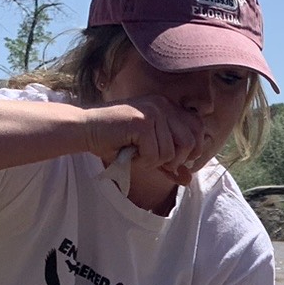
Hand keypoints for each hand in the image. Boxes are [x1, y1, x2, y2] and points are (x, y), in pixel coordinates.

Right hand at [84, 97, 205, 184]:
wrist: (86, 129)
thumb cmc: (115, 140)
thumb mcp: (147, 152)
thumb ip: (168, 163)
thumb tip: (188, 180)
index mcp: (167, 106)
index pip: (197, 127)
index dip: (192, 148)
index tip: (174, 159)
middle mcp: (163, 105)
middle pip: (190, 141)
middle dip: (175, 160)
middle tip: (154, 161)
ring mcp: (153, 112)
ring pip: (171, 152)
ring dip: (153, 162)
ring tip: (136, 154)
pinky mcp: (142, 123)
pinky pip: (155, 155)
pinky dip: (142, 162)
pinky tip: (128, 153)